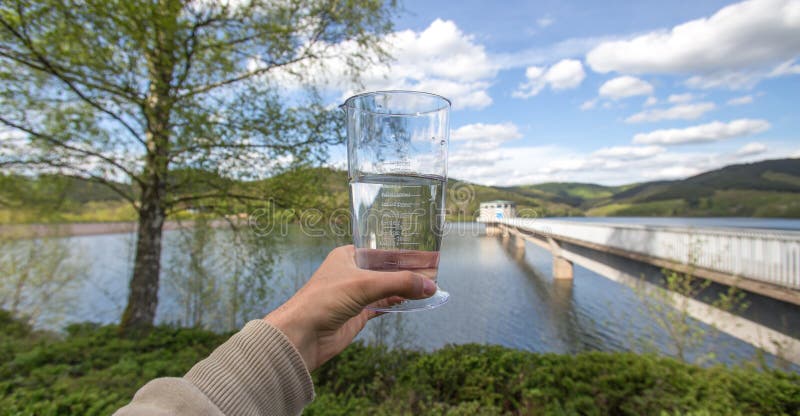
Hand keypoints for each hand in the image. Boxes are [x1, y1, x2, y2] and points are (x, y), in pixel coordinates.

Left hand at [263, 245, 436, 370]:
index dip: (405, 253)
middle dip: (409, 272)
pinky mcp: (358, 314)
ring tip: (431, 287)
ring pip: (387, 288)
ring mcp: (355, 295)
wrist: (302, 335)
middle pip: (387, 270)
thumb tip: (429, 286)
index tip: (427, 255)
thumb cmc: (323, 300)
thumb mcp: (364, 285)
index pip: (382, 250)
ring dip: (407, 289)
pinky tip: (415, 302)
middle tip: (435, 271)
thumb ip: (399, 283)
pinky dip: (399, 304)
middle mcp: (351, 273)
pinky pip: (384, 306)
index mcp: (347, 255)